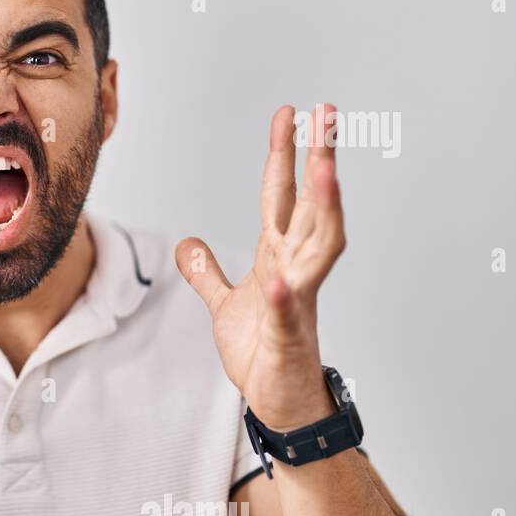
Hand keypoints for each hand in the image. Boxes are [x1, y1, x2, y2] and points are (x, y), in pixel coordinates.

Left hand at [175, 104, 345, 431]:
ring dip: (323, 209)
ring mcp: (297, 302)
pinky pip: (286, 313)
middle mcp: (295, 270)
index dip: (283, 154)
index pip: (281, 195)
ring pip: (317, 247)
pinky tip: (278, 282)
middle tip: (327, 113)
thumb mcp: (224, 304)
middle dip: (319, 160)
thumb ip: (206, 273)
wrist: (279, 402)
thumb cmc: (262, 352)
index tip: (290, 113)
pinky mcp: (288, 338)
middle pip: (310, 206)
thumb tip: (188, 242)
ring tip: (325, 170)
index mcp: (277, 257)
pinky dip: (283, 298)